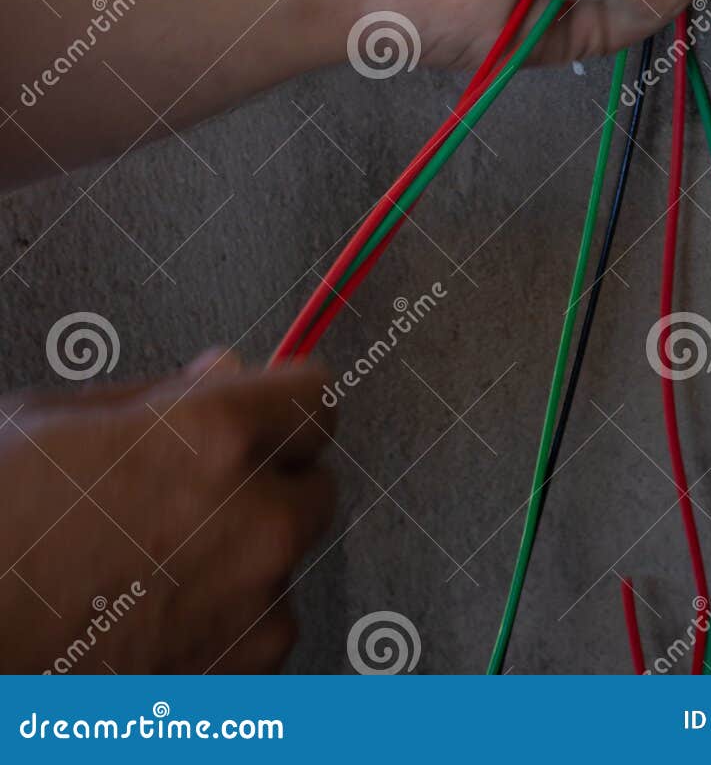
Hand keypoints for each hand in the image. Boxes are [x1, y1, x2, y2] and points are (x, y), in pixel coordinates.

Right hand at [0, 353, 334, 672]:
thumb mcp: (60, 418)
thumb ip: (165, 391)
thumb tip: (223, 372)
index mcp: (215, 437)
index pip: (315, 398)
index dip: (282, 405)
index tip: (266, 415)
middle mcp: (254, 519)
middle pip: (312, 484)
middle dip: (268, 484)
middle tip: (195, 497)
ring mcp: (254, 604)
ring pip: (284, 561)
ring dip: (244, 557)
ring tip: (155, 565)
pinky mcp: (243, 673)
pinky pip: (264, 626)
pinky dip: (228, 621)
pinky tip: (156, 614)